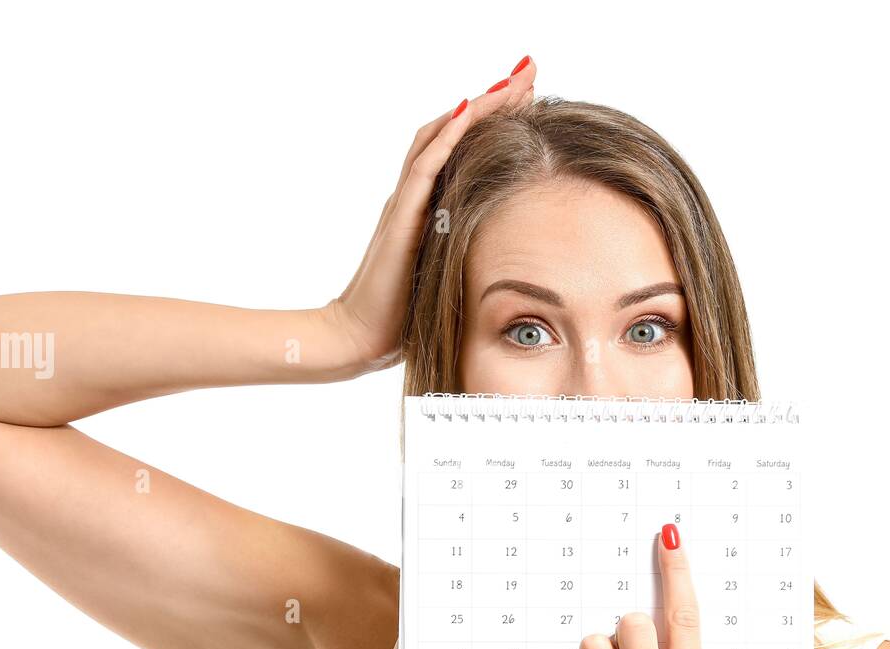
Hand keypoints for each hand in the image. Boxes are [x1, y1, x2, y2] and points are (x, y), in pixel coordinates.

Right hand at [318, 56, 536, 375]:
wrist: (358, 339)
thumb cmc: (401, 319)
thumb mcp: (446, 276)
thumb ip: (467, 255)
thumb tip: (509, 262)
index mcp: (428, 208)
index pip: (462, 149)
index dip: (494, 120)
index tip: (531, 95)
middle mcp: (415, 196)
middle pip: (454, 130)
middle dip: (494, 98)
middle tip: (530, 68)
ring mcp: (405, 204)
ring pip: (440, 137)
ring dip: (477, 105)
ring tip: (512, 79)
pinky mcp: (400, 219)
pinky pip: (424, 166)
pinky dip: (447, 136)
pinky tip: (471, 109)